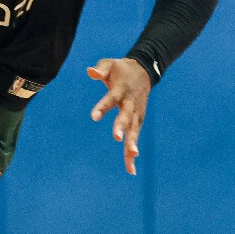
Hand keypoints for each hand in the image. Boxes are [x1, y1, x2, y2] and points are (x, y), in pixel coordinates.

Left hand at [86, 58, 151, 175]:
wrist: (144, 71)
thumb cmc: (121, 69)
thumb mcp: (110, 64)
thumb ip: (100, 69)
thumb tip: (90, 72)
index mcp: (120, 91)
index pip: (110, 100)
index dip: (102, 107)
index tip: (94, 117)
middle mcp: (130, 104)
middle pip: (126, 117)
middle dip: (122, 127)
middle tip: (117, 138)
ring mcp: (136, 113)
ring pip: (134, 130)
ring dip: (132, 143)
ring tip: (132, 158)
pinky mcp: (138, 121)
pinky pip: (135, 137)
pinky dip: (132, 153)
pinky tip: (130, 169)